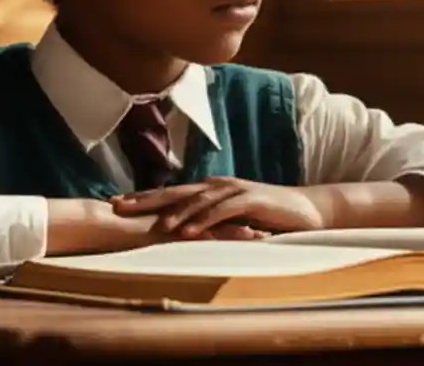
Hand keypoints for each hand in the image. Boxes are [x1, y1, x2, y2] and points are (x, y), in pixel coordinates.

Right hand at [46, 197, 266, 254]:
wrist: (95, 222)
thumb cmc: (114, 228)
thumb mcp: (143, 230)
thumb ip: (158, 231)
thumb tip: (169, 238)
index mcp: (175, 211)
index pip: (209, 212)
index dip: (232, 216)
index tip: (255, 221)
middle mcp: (179, 211)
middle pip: (218, 213)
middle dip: (243, 218)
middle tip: (270, 223)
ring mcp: (175, 218)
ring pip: (214, 222)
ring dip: (239, 228)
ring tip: (265, 235)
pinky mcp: (170, 229)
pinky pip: (200, 233)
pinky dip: (221, 237)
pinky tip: (239, 242)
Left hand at [110, 177, 325, 237]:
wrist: (307, 210)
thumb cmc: (268, 218)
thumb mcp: (232, 223)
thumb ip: (210, 226)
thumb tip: (182, 237)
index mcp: (210, 190)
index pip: (171, 194)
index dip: (143, 199)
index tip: (116, 205)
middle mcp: (218, 186)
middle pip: (175, 192)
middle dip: (145, 200)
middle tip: (117, 206)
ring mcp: (234, 191)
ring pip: (197, 201)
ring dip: (174, 214)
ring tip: (152, 227)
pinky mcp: (250, 200)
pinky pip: (223, 212)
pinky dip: (204, 221)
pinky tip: (188, 232)